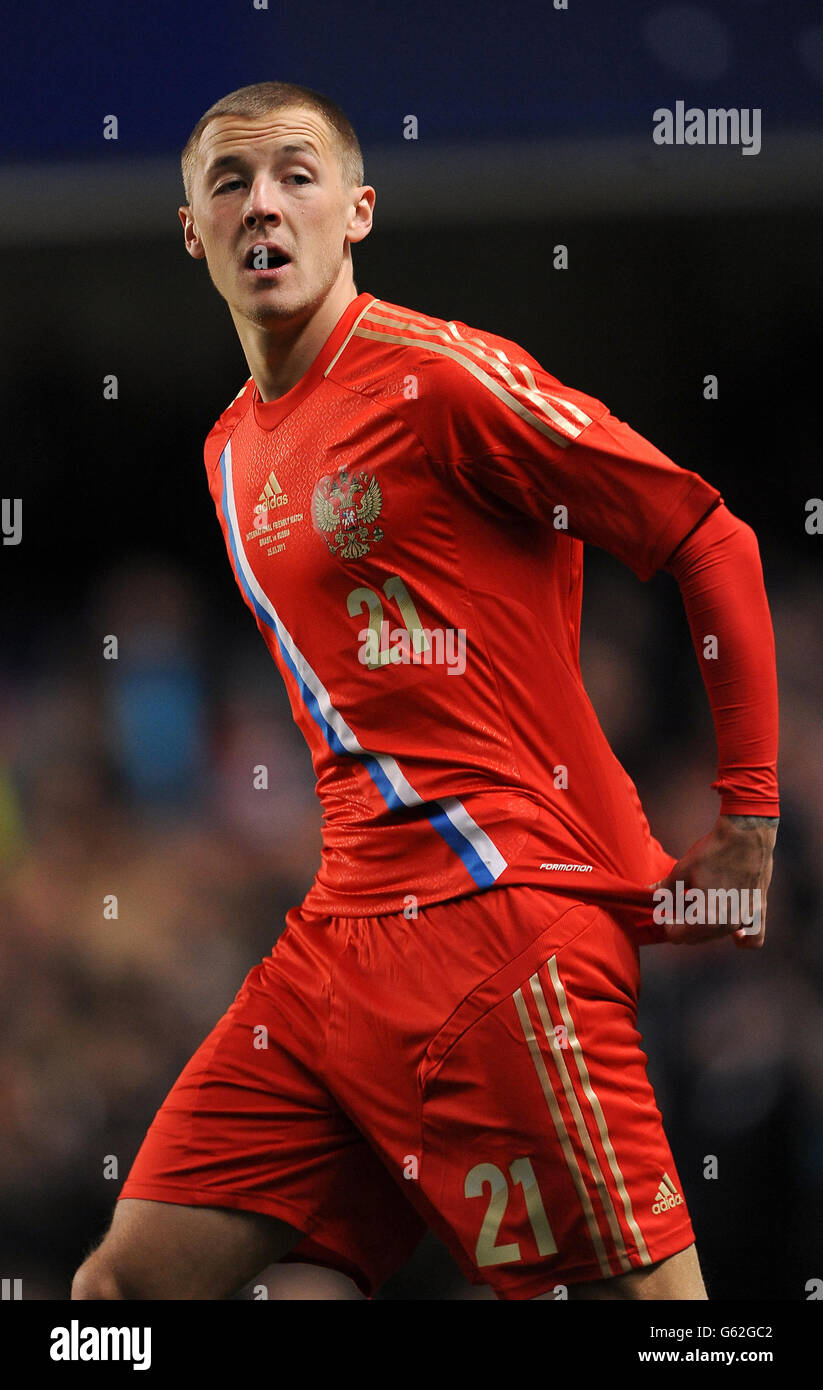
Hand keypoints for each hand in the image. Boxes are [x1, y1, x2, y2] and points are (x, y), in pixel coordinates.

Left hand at [649, 814, 777, 947]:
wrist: (747, 834)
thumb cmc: (712, 852)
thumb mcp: (682, 870)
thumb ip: (665, 889)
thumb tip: (648, 895)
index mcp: (706, 918)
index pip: (679, 936)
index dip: (667, 924)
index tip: (665, 911)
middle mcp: (727, 925)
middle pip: (697, 938)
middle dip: (684, 925)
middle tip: (677, 907)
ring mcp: (746, 919)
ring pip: (718, 936)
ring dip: (705, 927)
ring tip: (697, 906)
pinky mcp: (759, 910)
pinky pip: (754, 938)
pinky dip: (743, 938)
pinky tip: (735, 933)